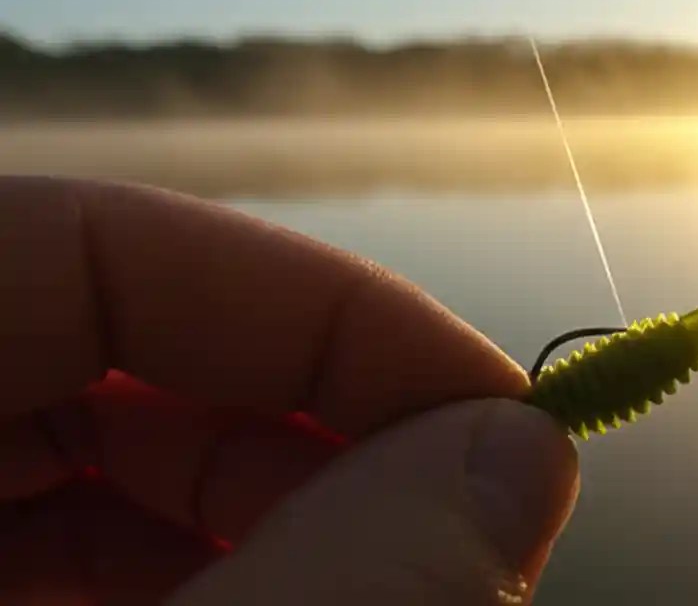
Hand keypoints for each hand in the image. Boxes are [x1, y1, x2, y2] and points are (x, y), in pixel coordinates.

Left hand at [0, 177, 578, 604]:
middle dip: (312, 420)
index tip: (493, 403)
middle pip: (106, 350)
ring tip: (397, 569)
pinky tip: (299, 600)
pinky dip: (199, 571)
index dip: (319, 305)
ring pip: (90, 459)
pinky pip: (54, 551)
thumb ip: (335, 577)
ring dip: (273, 503)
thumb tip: (524, 453)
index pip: (92, 246)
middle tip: (465, 504)